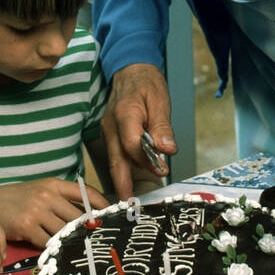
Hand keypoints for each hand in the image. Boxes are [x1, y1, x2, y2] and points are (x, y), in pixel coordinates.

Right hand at [0, 178, 108, 247]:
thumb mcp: (39, 190)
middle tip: (99, 240)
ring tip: (81, 249)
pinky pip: (47, 241)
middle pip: (77, 216)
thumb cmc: (17, 199)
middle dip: (89, 230)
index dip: (101, 204)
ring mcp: (36, 211)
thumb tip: (86, 215)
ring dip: (72, 241)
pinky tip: (56, 251)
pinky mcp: (26, 227)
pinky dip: (53, 247)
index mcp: (52, 184)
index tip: (113, 214)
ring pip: (64, 231)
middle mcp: (46, 195)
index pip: (84, 192)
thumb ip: (60, 199)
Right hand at [101, 63, 177, 199]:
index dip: (147, 159)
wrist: (131, 70)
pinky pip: (116, 153)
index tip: (163, 169)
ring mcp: (108, 130)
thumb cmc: (147, 84)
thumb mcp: (160, 101)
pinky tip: (129, 181)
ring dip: (124, 177)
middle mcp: (111, 125)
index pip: (132, 143)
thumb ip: (162, 127)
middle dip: (121, 183)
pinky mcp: (110, 134)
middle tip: (128, 204)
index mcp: (125, 114)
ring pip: (115, 158)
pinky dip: (123, 167)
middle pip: (115, 158)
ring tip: (131, 197)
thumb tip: (167, 150)